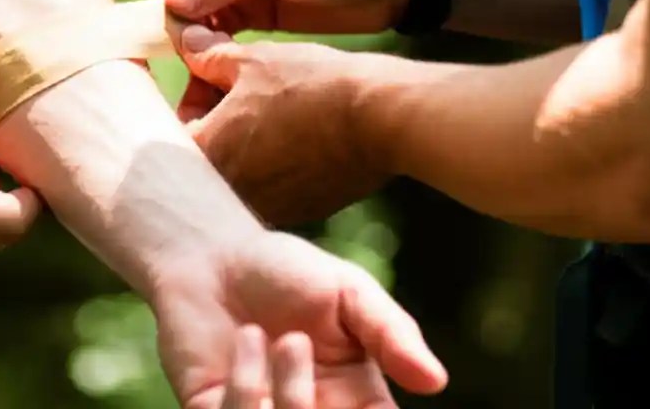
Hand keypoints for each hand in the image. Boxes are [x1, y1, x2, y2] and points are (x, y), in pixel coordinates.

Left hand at [154, 231, 446, 407]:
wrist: (213, 255)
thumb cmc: (288, 271)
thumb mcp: (348, 291)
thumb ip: (390, 333)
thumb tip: (436, 381)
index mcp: (356, 399)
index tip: (373, 405)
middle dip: (314, 406)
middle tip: (310, 353)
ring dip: (291, 393)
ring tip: (283, 339)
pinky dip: (246, 383)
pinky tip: (247, 338)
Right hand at [157, 0, 416, 35]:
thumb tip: (173, 1)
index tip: (175, 4)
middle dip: (181, 3)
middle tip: (185, 35)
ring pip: (198, 1)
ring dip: (195, 25)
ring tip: (202, 48)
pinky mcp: (254, 7)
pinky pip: (220, 22)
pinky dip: (213, 38)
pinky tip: (217, 54)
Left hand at [178, 25, 389, 226]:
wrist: (382, 118)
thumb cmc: (312, 85)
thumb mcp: (252, 59)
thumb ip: (209, 57)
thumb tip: (187, 44)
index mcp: (208, 154)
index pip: (174, 127)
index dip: (195, 92)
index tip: (213, 73)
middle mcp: (229, 192)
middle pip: (207, 151)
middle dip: (219, 118)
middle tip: (242, 87)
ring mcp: (266, 207)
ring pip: (241, 170)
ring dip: (248, 141)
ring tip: (276, 108)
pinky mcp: (299, 212)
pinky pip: (274, 185)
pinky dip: (278, 162)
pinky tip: (302, 132)